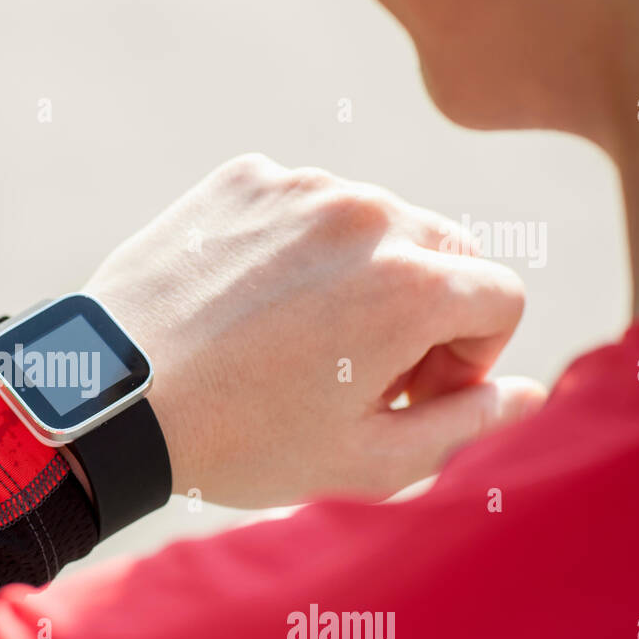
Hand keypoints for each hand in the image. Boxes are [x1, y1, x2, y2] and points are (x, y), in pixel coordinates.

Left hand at [84, 153, 545, 508]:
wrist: (110, 398)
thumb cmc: (240, 441)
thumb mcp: (367, 460)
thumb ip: (467, 426)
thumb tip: (528, 393)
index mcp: (411, 281)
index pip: (500, 298)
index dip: (470, 357)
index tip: (411, 392)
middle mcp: (365, 213)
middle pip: (443, 252)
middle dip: (423, 314)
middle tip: (361, 371)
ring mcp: (299, 186)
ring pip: (373, 226)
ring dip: (360, 278)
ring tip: (301, 340)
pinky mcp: (242, 177)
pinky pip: (303, 206)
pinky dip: (298, 249)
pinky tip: (253, 304)